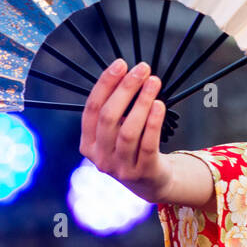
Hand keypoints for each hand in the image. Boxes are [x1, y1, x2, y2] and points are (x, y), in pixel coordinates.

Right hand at [79, 58, 172, 202]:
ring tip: (154, 82)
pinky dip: (153, 122)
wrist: (151, 182)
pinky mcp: (142, 172)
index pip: (92, 109)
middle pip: (109, 117)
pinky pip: (147, 144)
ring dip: (141, 102)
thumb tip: (127, 71)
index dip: (105, 84)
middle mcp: (100, 157)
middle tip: (142, 68)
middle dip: (125, 88)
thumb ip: (116, 109)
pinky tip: (159, 104)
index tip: (121, 64)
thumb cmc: (133, 148)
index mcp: (88, 144)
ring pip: (128, 130)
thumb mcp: (116, 133)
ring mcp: (120, 168)